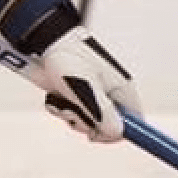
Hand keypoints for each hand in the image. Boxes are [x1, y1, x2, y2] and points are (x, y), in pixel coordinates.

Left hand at [41, 27, 142, 142]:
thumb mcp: (87, 90)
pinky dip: (59, 107)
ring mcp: (90, 93)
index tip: (95, 136)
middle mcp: (109, 93)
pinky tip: (53, 95)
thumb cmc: (68, 60)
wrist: (43, 42)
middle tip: (73, 113)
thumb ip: (104, 113)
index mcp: (122, 90)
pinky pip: (69, 112)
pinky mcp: (72, 93)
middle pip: (106, 126)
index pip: (133, 122)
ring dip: (70, 115)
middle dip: (86, 124)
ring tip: (61, 100)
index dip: (116, 133)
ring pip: (85, 120)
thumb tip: (118, 133)